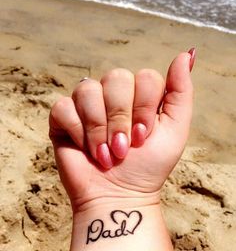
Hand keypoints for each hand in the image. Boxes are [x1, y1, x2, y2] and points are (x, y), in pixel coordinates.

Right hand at [49, 50, 194, 211]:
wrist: (119, 197)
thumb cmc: (148, 167)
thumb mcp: (175, 130)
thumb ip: (181, 92)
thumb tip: (187, 53)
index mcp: (140, 94)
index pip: (145, 77)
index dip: (145, 107)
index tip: (143, 138)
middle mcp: (114, 94)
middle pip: (117, 78)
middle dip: (121, 120)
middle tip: (124, 149)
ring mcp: (87, 104)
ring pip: (88, 89)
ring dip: (99, 129)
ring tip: (105, 155)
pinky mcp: (63, 117)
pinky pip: (64, 107)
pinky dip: (78, 132)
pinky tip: (86, 150)